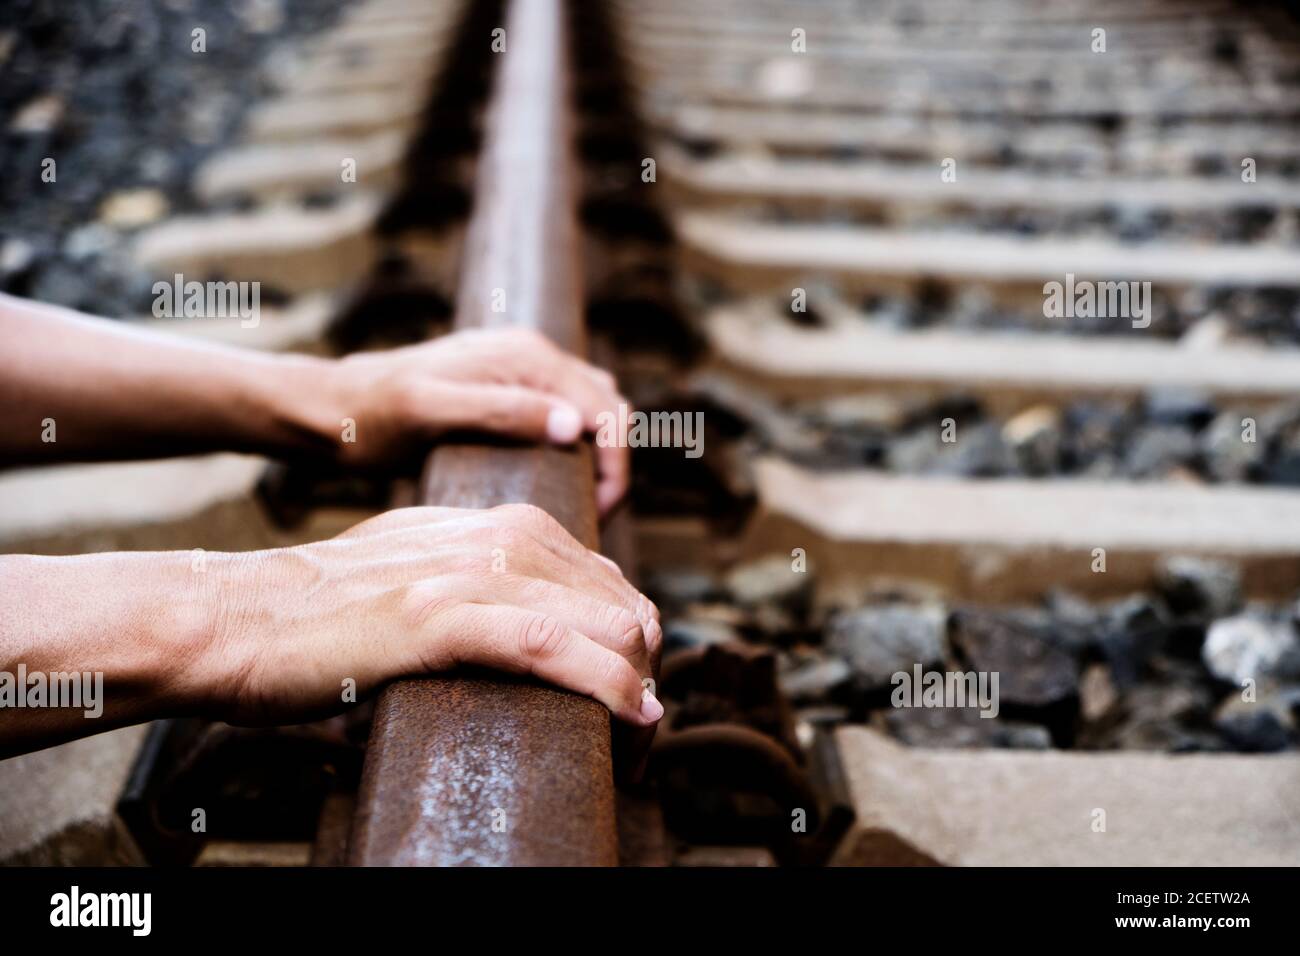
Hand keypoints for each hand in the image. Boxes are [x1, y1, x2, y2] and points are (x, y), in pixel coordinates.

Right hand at [200, 504, 661, 727]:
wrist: (239, 616)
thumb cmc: (323, 609)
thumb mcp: (419, 568)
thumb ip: (479, 576)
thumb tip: (531, 615)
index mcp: (498, 525)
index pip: (606, 580)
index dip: (631, 642)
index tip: (629, 692)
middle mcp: (497, 537)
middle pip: (621, 603)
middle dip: (646, 670)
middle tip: (638, 730)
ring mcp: (470, 574)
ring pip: (604, 621)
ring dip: (638, 688)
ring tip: (637, 742)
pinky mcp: (439, 617)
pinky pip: (553, 647)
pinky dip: (605, 685)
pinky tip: (628, 715)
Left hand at [320, 327, 629, 512]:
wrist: (334, 410)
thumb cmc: (374, 418)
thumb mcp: (431, 415)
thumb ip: (501, 413)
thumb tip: (574, 427)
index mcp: (525, 356)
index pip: (605, 408)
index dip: (615, 463)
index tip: (600, 512)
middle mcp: (530, 354)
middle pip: (607, 406)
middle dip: (612, 461)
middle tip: (596, 516)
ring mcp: (519, 371)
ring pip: (590, 408)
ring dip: (598, 453)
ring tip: (583, 503)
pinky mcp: (506, 390)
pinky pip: (563, 413)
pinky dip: (576, 446)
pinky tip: (558, 480)